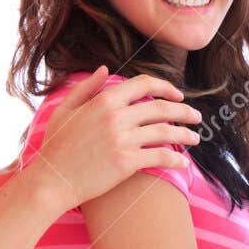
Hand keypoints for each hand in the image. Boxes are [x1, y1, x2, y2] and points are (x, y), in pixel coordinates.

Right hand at [27, 68, 204, 210]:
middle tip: (196, 117)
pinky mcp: (126, 162)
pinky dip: (175, 159)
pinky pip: (159, 157)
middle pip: (160, 108)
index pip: (143, 84)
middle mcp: (115, 117)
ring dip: (185, 135)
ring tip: (195, 138)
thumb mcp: (65, 109)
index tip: (178, 95)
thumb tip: (105, 69)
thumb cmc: (57, 146)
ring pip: (165, 132)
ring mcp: (122, 140)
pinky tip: (184, 163)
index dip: (165, 87)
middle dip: (184, 111)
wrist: (51, 180)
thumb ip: (87, 87)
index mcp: (103, 101)